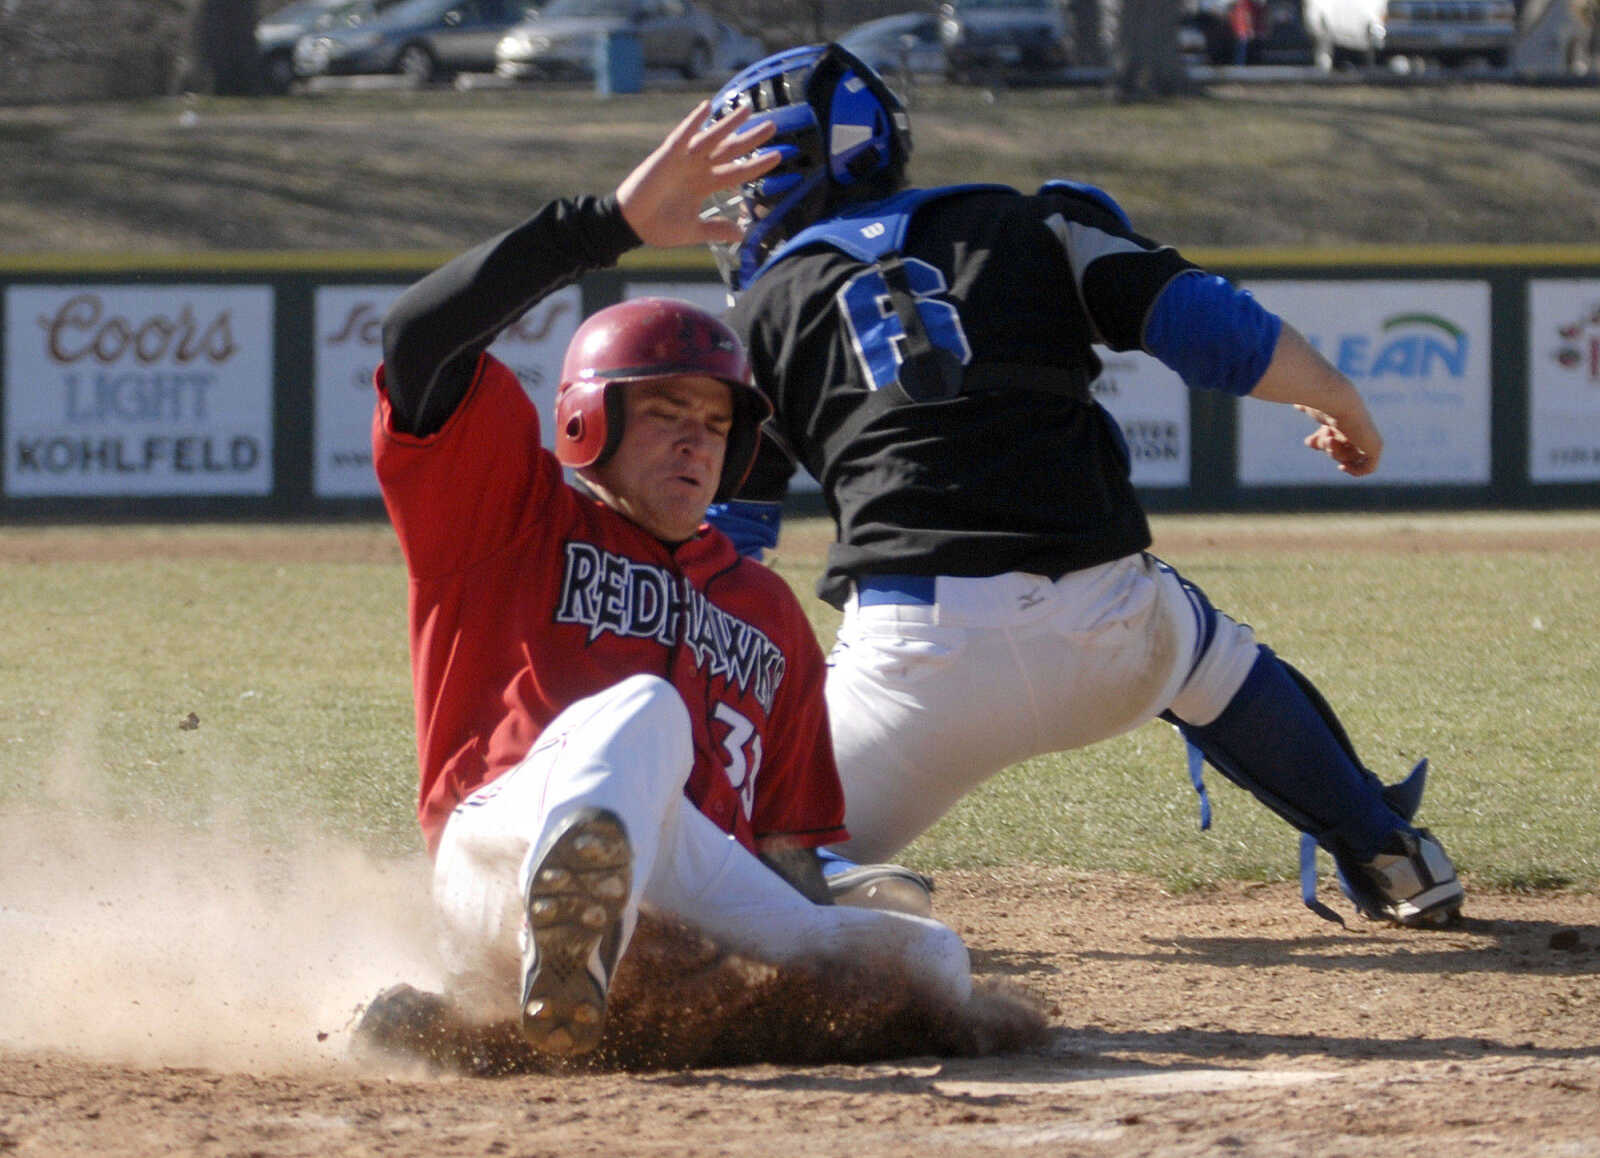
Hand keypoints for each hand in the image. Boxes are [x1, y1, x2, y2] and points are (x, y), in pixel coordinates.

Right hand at [616, 100, 778, 249]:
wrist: (632, 225)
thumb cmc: (659, 226)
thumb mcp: (694, 230)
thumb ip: (716, 229)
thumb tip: (742, 234)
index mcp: (704, 185)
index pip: (737, 172)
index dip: (757, 164)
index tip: (777, 156)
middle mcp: (697, 168)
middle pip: (729, 150)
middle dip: (750, 138)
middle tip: (771, 126)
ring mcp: (683, 160)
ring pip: (711, 138)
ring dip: (729, 124)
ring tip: (747, 109)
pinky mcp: (666, 156)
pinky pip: (682, 136)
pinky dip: (694, 122)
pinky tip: (707, 108)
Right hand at [1295, 403, 1381, 476]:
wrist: (1340, 402)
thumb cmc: (1326, 403)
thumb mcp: (1313, 408)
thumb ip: (1307, 407)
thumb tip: (1298, 406)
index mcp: (1347, 420)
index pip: (1335, 439)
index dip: (1321, 443)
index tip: (1310, 441)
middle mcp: (1359, 429)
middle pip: (1342, 450)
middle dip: (1328, 448)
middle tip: (1325, 437)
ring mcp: (1368, 438)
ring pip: (1350, 458)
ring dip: (1336, 453)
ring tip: (1331, 439)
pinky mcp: (1376, 447)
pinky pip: (1369, 468)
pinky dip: (1356, 471)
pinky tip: (1343, 467)